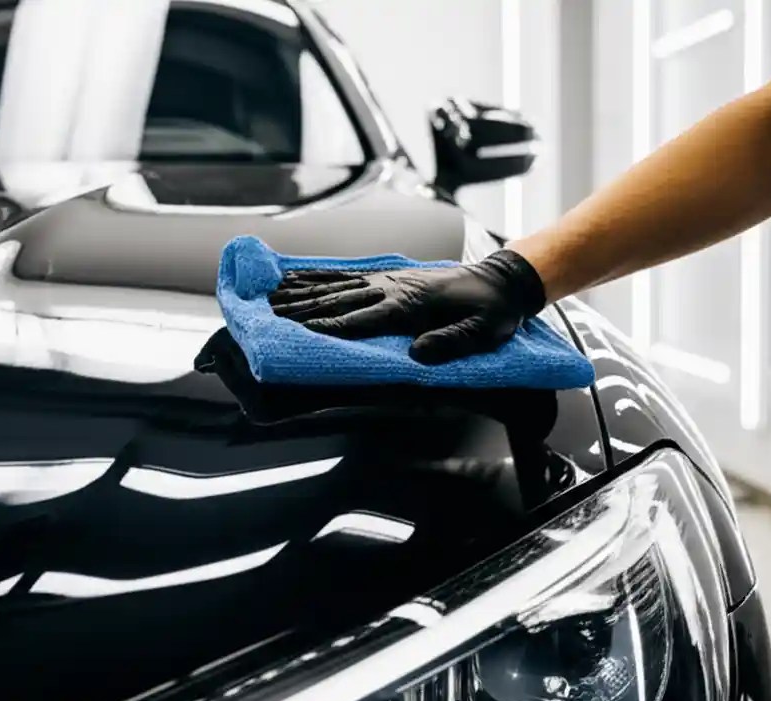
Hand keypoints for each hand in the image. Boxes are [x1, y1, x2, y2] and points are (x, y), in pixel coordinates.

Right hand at [269, 250, 546, 362]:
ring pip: (337, 286)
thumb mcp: (483, 334)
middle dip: (302, 308)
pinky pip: (347, 275)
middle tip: (269, 315)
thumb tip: (417, 354)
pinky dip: (319, 277)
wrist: (502, 282)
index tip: (297, 331)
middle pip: (339, 300)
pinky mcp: (388, 276)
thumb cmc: (491, 314)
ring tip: (272, 298)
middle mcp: (392, 289)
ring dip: (303, 292)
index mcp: (410, 306)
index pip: (362, 319)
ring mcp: (388, 280)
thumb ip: (451, 343)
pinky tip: (298, 279)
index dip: (329, 326)